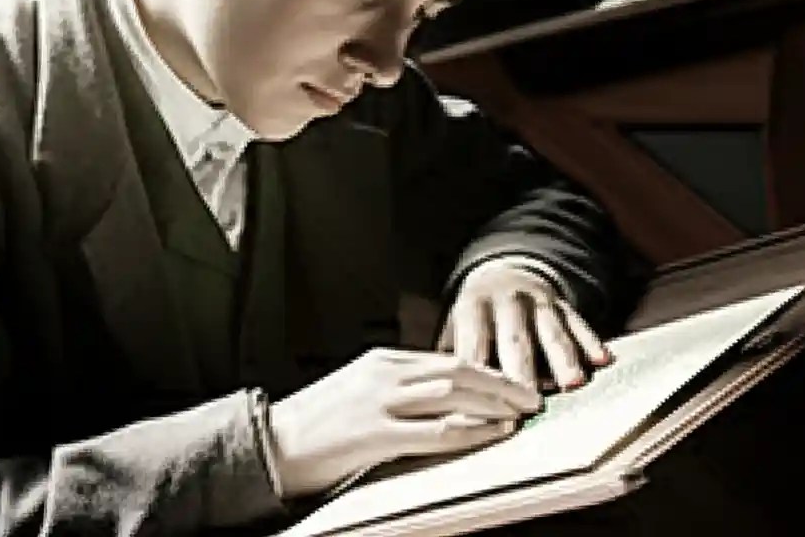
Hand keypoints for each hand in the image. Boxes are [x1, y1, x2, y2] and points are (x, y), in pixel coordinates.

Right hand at [268, 347, 541, 496]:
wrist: (271, 443)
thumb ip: (396, 389)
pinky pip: (436, 431)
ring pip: (453, 394)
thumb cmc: (314, 425)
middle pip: (458, 370)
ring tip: (524, 411)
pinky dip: (471, 430)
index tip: (513, 380)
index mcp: (381, 361)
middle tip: (533, 393)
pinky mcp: (375, 433)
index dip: (487, 370)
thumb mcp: (358, 392)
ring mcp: (379, 402)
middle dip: (501, 382)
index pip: (446, 359)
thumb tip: (441, 398)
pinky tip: (494, 433)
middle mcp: (384, 373)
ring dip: (495, 402)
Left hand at [438, 258, 612, 407]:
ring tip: (572, 384)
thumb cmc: (475, 316)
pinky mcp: (562, 303)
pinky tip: (603, 360)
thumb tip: (441, 398)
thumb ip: (450, 356)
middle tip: (529, 404)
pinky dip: (591, 342)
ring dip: (563, 358)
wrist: (504, 272)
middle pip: (515, 339)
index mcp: (473, 306)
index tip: (483, 405)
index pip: (475, 343)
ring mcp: (538, 300)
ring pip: (552, 331)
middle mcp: (506, 300)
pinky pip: (579, 323)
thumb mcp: (455, 325)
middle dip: (523, 371)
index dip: (479, 374)